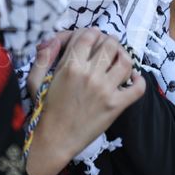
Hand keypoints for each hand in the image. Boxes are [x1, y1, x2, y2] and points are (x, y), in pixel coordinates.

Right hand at [24, 28, 144, 174]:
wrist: (55, 140)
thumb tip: (52, 39)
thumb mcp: (35, 80)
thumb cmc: (45, 110)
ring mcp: (105, 90)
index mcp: (69, 66)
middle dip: (108, 42)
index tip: (89, 41)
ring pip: (125, 61)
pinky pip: (137, 88)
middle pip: (110, 43)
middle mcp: (89, 75)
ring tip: (118, 60)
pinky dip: (139, 80)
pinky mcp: (116, 106)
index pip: (88, 35)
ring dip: (124, 56)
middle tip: (106, 49)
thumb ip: (42, 57)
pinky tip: (132, 79)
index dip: (90, 33)